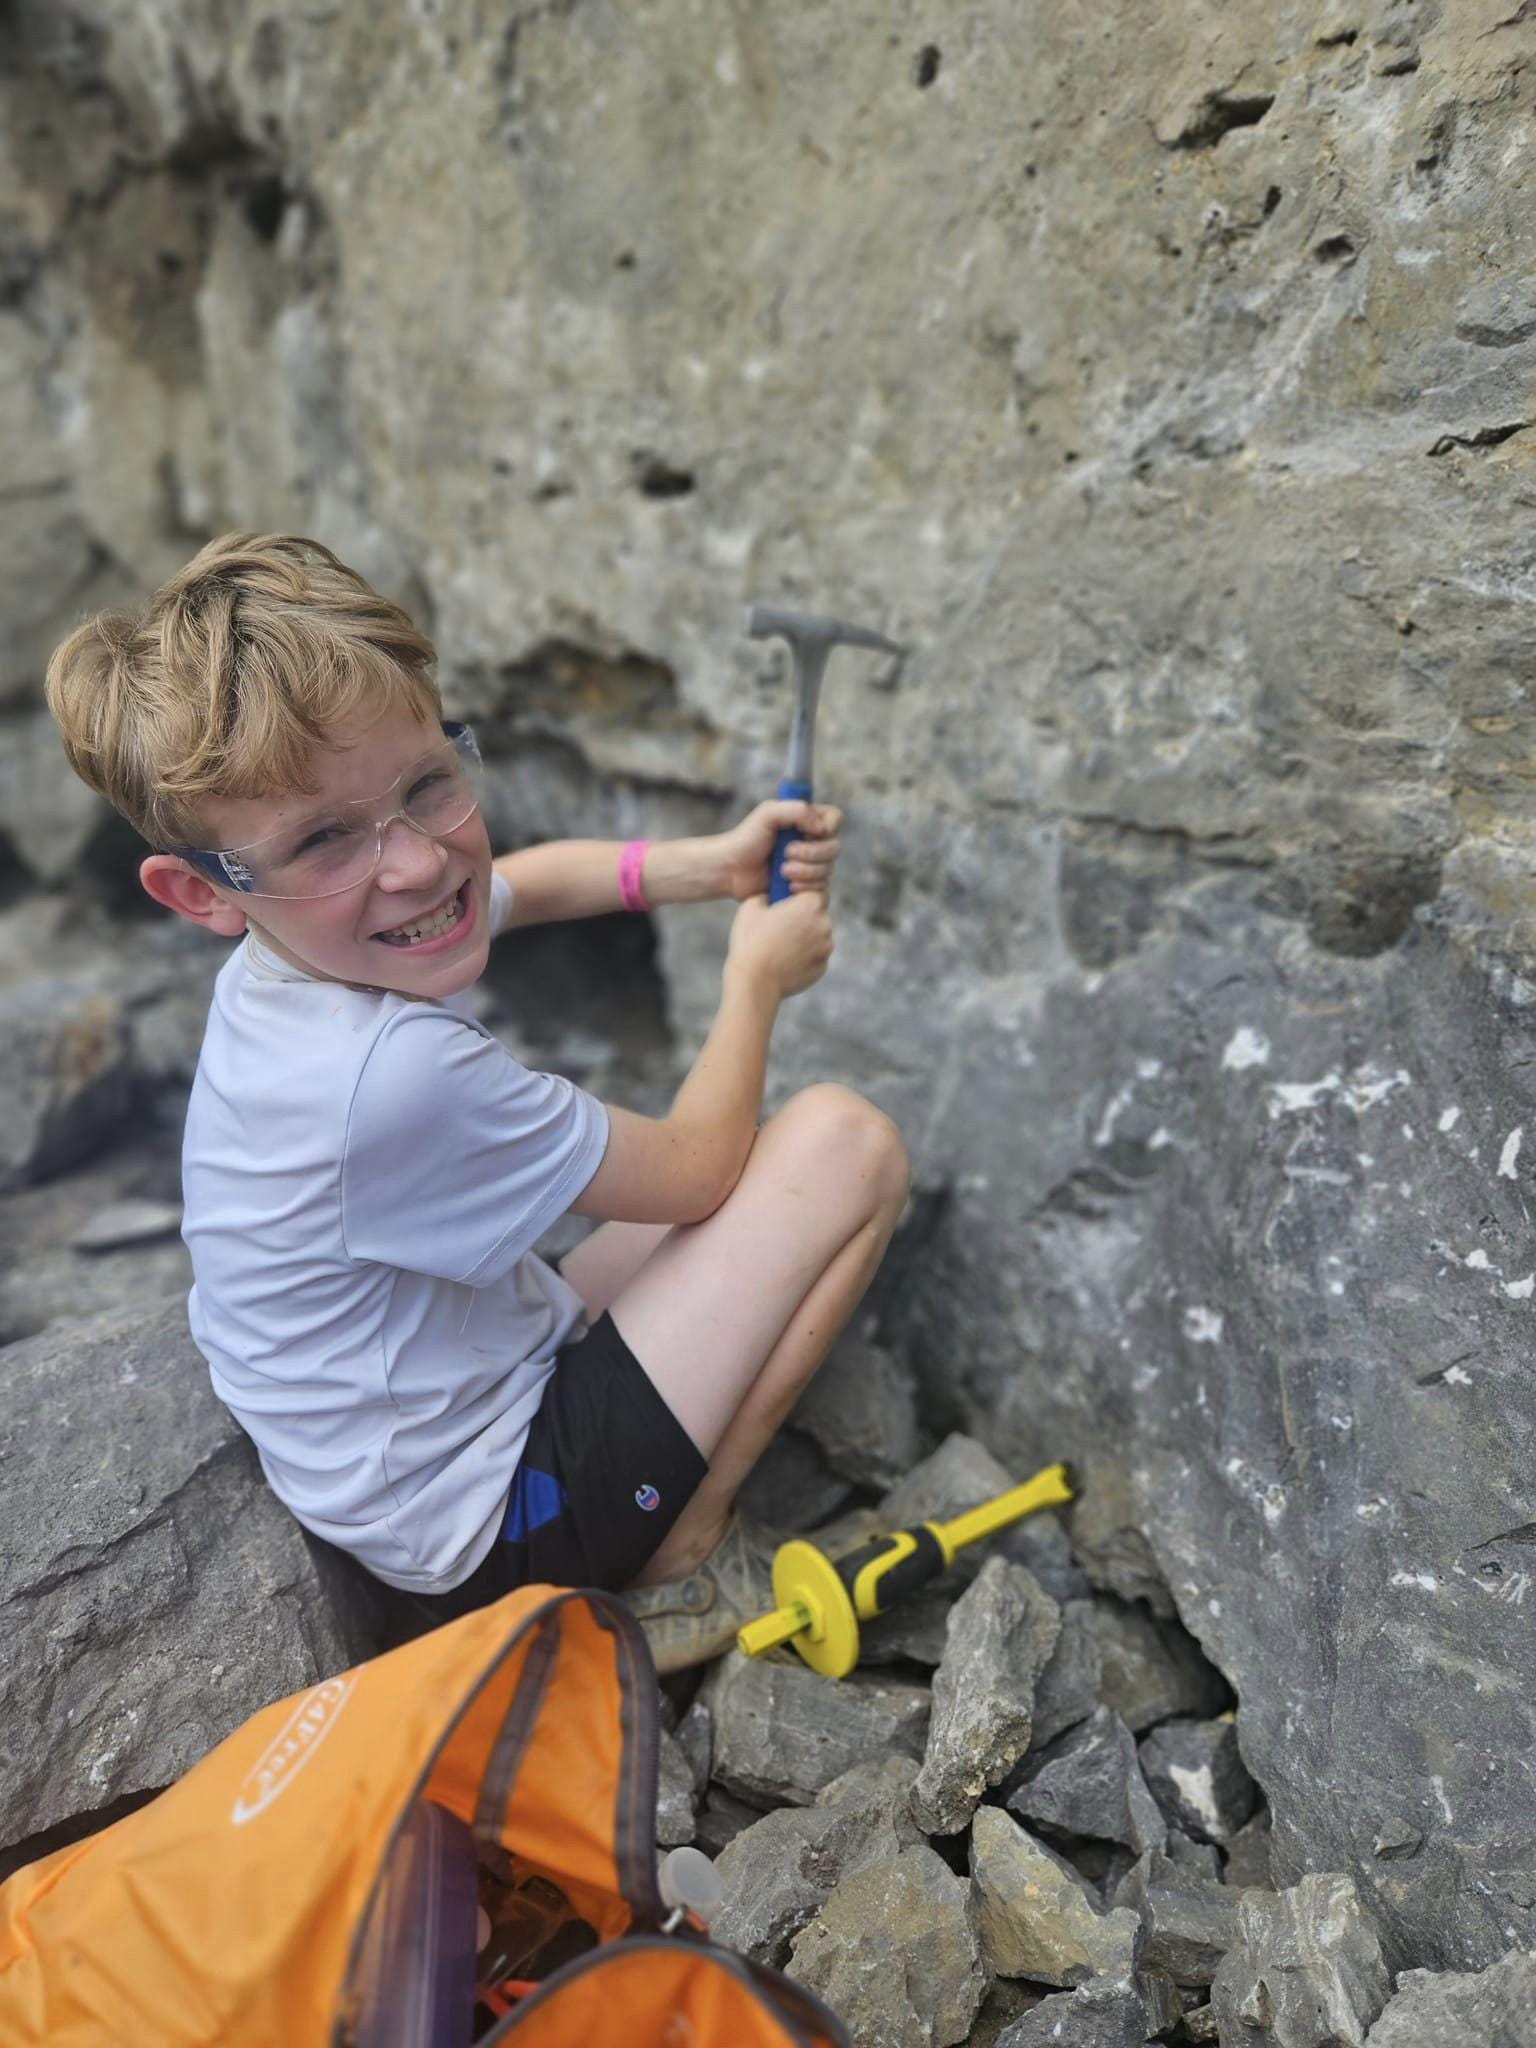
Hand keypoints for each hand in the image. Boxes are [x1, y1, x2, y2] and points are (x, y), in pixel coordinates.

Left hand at [710, 799, 843, 901]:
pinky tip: (787, 885)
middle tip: (785, 854)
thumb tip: (821, 828)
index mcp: (806, 819)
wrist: (731, 870)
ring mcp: (810, 864)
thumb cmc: (746, 839)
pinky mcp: (806, 885)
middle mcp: (812, 841)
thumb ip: (797, 810)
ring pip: (828, 870)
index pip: (835, 818)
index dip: (826, 828)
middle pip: (834, 848)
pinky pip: (820, 888)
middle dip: (810, 854)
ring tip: (782, 871)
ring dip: (804, 872)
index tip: (805, 833)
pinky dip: (804, 887)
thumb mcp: (768, 814)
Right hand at [726, 890, 833, 1000]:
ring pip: (817, 937)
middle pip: (817, 915)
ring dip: (803, 938)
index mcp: (810, 905)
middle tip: (779, 926)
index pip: (814, 892)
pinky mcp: (822, 968)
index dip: (800, 897)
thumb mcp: (751, 905)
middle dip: (802, 918)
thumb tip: (771, 895)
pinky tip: (783, 960)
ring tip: (778, 946)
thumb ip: (768, 894)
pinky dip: (803, 957)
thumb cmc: (751, 941)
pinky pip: (814, 956)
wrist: (754, 981)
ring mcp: (825, 948)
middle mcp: (824, 925)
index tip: (786, 904)